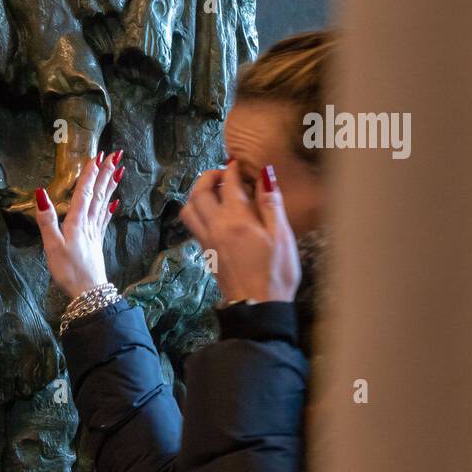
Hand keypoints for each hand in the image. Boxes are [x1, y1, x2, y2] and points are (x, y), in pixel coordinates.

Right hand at [34, 152, 122, 299]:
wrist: (89, 294)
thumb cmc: (68, 270)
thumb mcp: (52, 246)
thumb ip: (47, 219)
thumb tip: (41, 193)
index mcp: (77, 221)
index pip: (84, 192)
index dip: (90, 173)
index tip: (97, 155)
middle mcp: (89, 223)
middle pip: (99, 193)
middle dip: (106, 173)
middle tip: (116, 154)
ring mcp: (95, 232)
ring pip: (104, 203)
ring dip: (110, 185)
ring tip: (118, 170)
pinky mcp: (97, 241)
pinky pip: (105, 218)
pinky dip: (110, 207)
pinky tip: (115, 201)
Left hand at [180, 161, 300, 303]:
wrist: (258, 309)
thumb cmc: (275, 273)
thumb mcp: (282, 236)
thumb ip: (271, 204)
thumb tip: (265, 174)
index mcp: (236, 219)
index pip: (227, 183)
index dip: (231, 168)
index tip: (237, 162)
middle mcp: (216, 227)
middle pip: (199, 192)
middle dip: (208, 176)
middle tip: (223, 173)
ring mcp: (208, 241)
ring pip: (189, 209)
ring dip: (197, 195)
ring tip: (215, 192)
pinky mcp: (206, 253)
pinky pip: (193, 225)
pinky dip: (198, 212)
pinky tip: (216, 215)